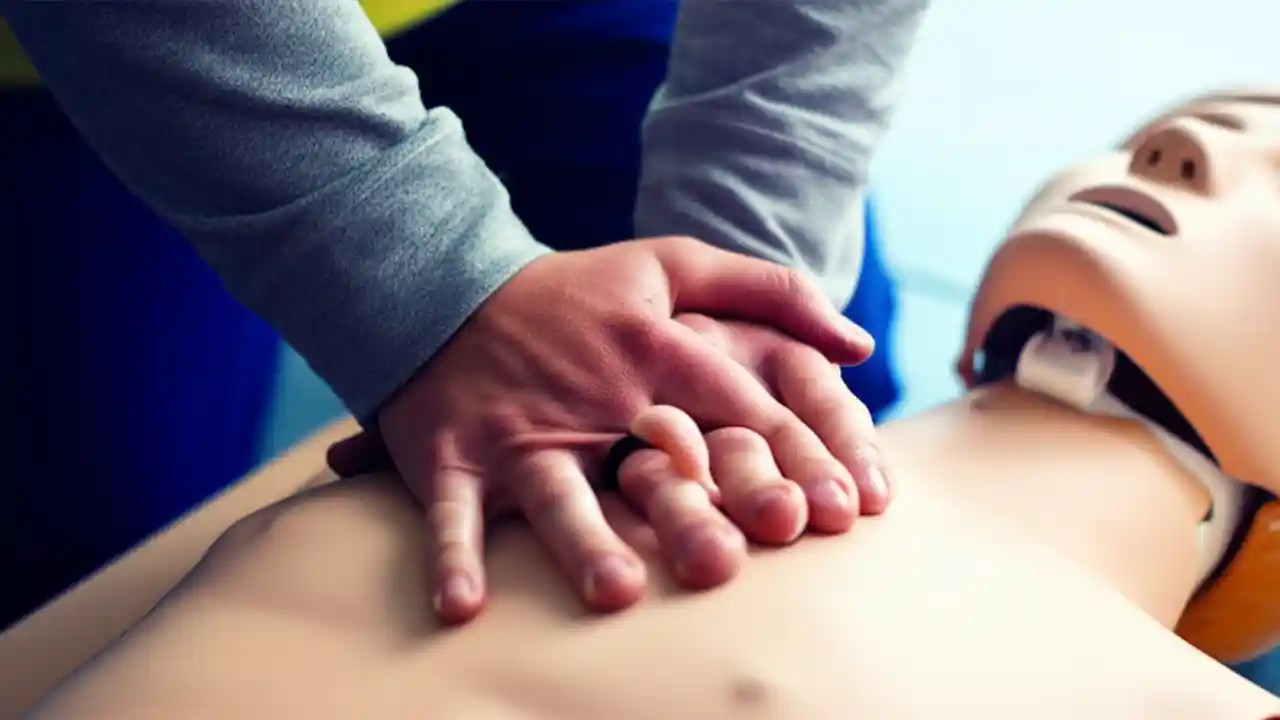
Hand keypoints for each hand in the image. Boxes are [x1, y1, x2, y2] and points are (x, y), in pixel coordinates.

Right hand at [335, 237, 881, 621]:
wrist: (444, 287)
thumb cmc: (571, 290)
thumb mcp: (668, 265)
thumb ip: (766, 292)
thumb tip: (856, 345)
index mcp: (650, 351)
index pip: (733, 406)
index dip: (789, 456)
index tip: (835, 512)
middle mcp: (590, 399)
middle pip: (650, 463)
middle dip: (693, 512)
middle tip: (732, 564)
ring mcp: (518, 432)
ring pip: (557, 492)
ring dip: (583, 540)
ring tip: (617, 590)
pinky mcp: (453, 456)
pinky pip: (453, 511)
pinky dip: (454, 555)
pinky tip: (464, 606)